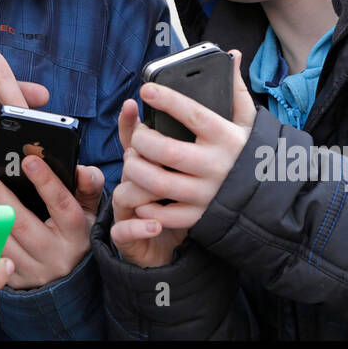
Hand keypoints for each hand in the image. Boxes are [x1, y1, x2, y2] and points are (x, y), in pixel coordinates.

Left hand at [0, 160, 104, 288]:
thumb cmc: (78, 233)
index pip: (61, 204)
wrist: (73, 276)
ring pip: (3, 239)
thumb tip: (80, 171)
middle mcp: (56, 255)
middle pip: (22, 223)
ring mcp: (36, 271)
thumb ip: (89, 186)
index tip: (28, 160)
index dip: (45, 182)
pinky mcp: (18, 281)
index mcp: (77, 234)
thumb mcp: (91, 210)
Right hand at [109, 99, 187, 266]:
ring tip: (161, 191)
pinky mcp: (125, 235)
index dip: (130, 122)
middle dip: (141, 158)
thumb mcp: (186, 175)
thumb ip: (194, 142)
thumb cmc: (177, 206)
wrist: (163, 251)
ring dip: (142, 191)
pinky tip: (156, 225)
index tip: (133, 104)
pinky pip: (125, 229)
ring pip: (124, 192)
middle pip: (129, 163)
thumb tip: (223, 97)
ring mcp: (126, 210)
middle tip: (163, 158)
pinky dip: (140, 227)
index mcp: (145, 167)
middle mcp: (132, 185)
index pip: (133, 140)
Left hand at [126, 49, 256, 230]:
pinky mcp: (199, 216)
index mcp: (225, 137)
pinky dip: (147, 203)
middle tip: (137, 134)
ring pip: (159, 182)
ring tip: (132, 159)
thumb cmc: (254, 153)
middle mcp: (215, 165)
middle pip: (166, 150)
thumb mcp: (249, 121)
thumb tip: (233, 54)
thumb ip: (236, 90)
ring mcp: (206, 193)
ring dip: (137, 169)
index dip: (167, 99)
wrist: (274, 200)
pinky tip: (140, 190)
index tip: (146, 89)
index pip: (192, 113)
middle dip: (142, 139)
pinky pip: (165, 213)